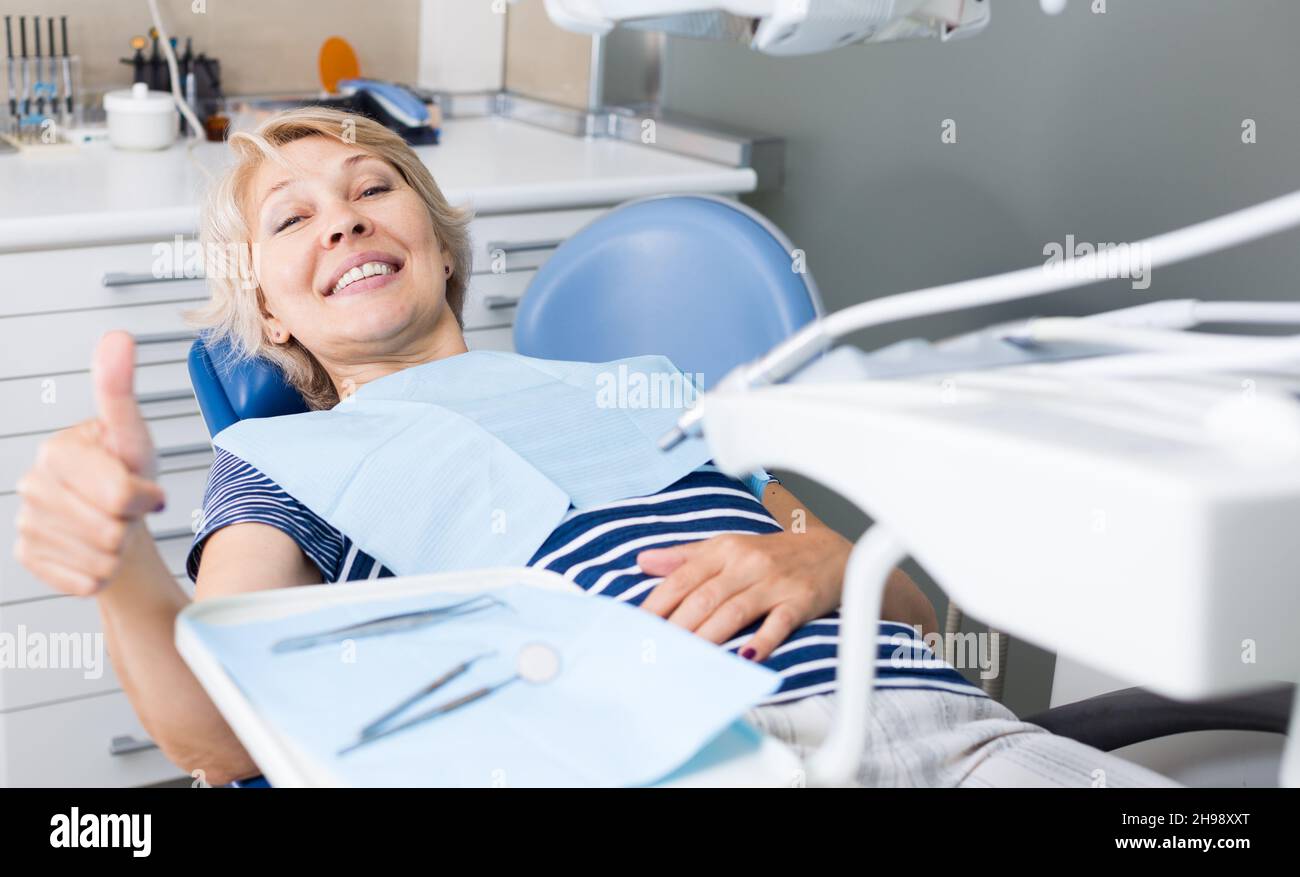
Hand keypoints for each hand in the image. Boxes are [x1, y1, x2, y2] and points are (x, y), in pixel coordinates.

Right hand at [13, 331, 165, 595]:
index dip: (144, 497)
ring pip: (99, 559)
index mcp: (57, 451)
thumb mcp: (134, 434)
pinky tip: (96, 550)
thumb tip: (117, 337)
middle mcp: (33, 485)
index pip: (120, 496)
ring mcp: (27, 522)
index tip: (143, 487)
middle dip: (130, 523)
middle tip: (127, 508)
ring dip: (119, 548)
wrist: (114, 515)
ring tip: (113, 524)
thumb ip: (122, 391)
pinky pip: (86, 581)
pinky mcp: (30, 557)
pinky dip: (103, 572)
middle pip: (110, 530)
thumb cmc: (126, 471)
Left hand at [637, 529, 850, 661]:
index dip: (657, 604)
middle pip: (703, 597)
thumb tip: (643, 562)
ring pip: (733, 611)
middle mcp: (747, 563)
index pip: (682, 577)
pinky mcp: (800, 601)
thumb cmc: (772, 554)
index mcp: (724, 549)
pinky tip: (745, 657)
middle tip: (655, 652)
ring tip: (685, 658)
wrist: (831, 551)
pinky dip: (763, 640)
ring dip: (707, 636)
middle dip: (676, 626)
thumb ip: (685, 556)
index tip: (637, 628)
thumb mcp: (728, 546)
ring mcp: (774, 583)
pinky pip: (779, 623)